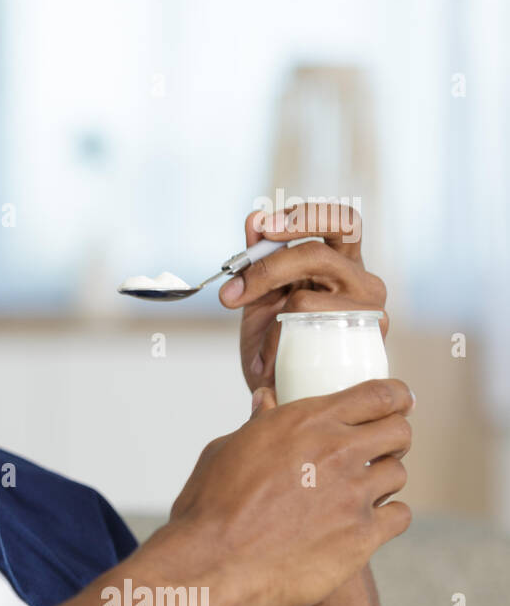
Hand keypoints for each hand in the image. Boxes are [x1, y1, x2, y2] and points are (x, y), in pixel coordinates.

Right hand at [163, 378, 413, 605]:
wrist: (211, 563)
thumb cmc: (209, 508)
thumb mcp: (225, 450)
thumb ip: (258, 425)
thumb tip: (266, 403)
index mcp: (305, 421)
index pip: (379, 395)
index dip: (396, 398)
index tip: (398, 404)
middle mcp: (337, 451)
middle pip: (399, 431)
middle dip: (391, 439)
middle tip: (375, 452)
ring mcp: (354, 494)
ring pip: (398, 474)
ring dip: (381, 481)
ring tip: (353, 494)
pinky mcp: (362, 535)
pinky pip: (399, 516)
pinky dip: (385, 519)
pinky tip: (360, 524)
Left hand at [219, 204, 387, 393]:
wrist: (285, 389)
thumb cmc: (275, 338)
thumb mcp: (260, 294)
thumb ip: (258, 258)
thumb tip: (254, 219)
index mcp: (340, 259)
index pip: (340, 220)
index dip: (304, 216)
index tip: (264, 227)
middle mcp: (360, 280)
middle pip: (323, 251)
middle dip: (273, 264)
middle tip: (240, 281)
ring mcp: (365, 312)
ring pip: (306, 299)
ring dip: (268, 317)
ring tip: (257, 335)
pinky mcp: (361, 345)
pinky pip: (305, 341)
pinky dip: (277, 345)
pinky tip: (269, 358)